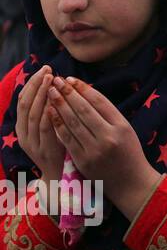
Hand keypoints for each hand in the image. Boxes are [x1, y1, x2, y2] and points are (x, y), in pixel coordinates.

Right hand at [15, 67, 63, 190]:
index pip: (23, 101)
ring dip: (42, 96)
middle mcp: (24, 134)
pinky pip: (45, 129)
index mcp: (23, 128)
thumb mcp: (51, 128)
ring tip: (51, 81)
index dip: (32, 84)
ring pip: (33, 115)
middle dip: (36, 85)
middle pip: (26, 105)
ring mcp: (32, 143)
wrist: (60, 178)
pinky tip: (56, 102)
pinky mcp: (44, 150)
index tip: (43, 70)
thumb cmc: (60, 149)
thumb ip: (51, 111)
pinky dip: (49, 114)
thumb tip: (58, 86)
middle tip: (47, 70)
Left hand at [47, 77, 161, 220]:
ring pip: (72, 123)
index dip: (83, 89)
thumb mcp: (126, 130)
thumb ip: (109, 114)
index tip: (70, 79)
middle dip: (68, 93)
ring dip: (59, 105)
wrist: (130, 183)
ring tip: (50, 92)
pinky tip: (50, 113)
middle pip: (84, 110)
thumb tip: (86, 93)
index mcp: (122, 127)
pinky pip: (66, 138)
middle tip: (56, 80)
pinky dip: (57, 124)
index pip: (99, 102)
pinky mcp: (82, 160)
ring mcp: (94, 150)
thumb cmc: (129, 153)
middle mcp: (108, 137)